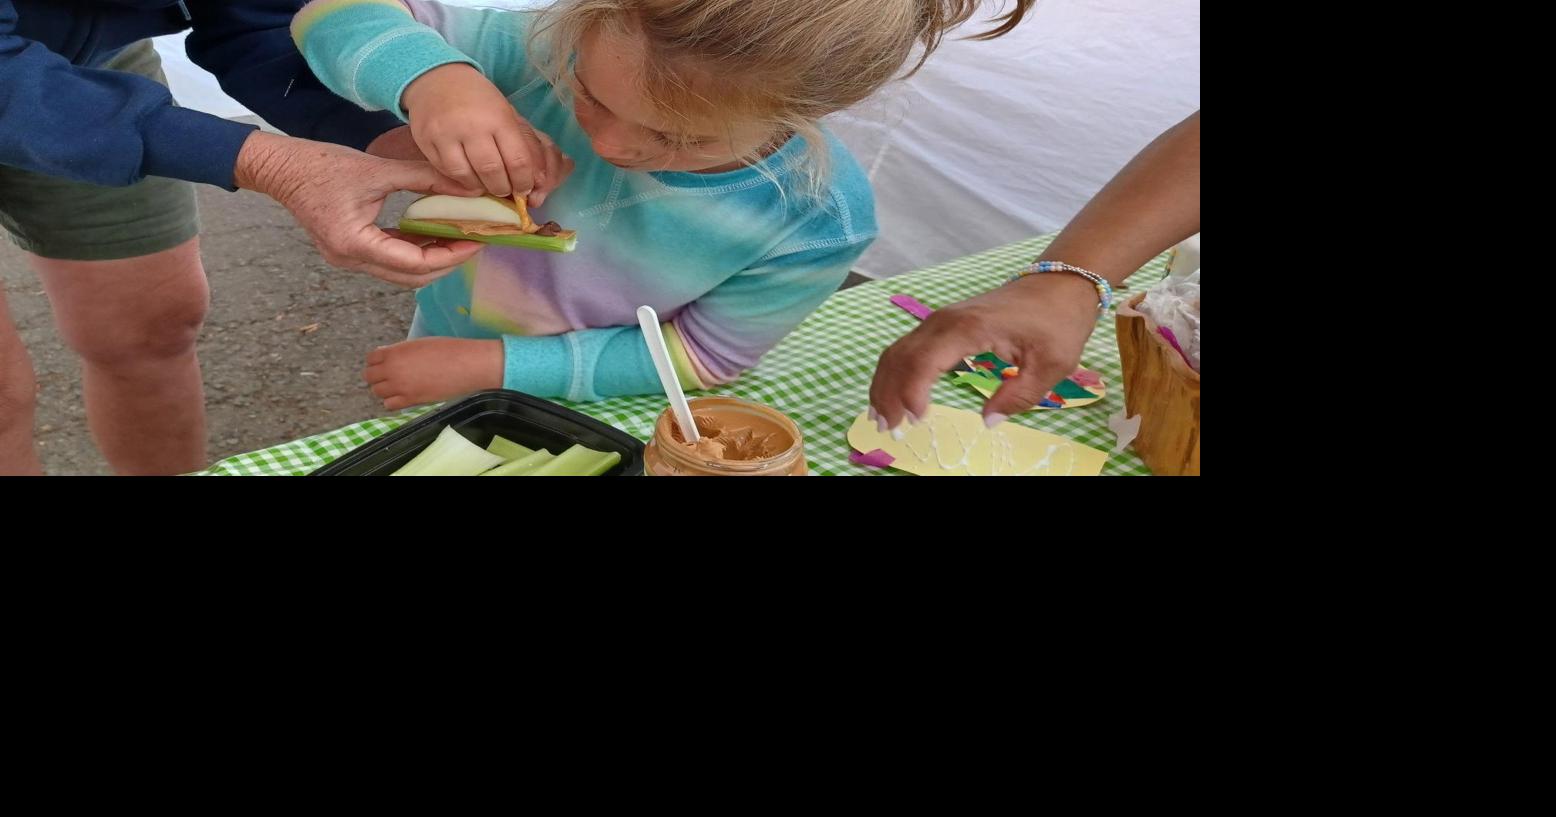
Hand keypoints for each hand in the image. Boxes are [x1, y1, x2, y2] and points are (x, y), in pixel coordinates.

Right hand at [234, 131, 484, 286]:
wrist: (280, 167)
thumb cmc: (322, 164)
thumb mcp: (378, 169)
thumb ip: (424, 178)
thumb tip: (466, 186)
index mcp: (356, 244)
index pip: (416, 264)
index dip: (452, 255)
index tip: (477, 239)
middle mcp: (351, 260)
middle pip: (412, 277)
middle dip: (447, 262)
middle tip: (475, 240)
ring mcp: (348, 260)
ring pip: (401, 273)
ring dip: (431, 259)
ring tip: (459, 237)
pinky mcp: (349, 251)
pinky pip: (388, 260)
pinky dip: (413, 250)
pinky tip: (432, 233)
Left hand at [364, 337, 503, 409]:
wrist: (466, 365)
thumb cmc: (448, 349)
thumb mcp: (420, 344)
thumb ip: (401, 351)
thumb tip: (389, 356)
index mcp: (395, 352)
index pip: (371, 358)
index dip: (376, 361)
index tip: (385, 363)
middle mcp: (393, 369)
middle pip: (369, 376)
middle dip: (377, 375)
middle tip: (389, 376)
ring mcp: (400, 386)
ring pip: (377, 392)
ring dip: (384, 389)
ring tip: (397, 387)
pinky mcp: (410, 400)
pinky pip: (389, 405)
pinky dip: (392, 402)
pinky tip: (403, 397)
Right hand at [401, 64, 573, 204]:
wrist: (438, 79)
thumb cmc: (480, 100)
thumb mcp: (507, 115)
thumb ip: (524, 146)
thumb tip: (540, 181)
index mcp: (499, 118)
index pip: (517, 161)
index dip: (524, 182)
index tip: (524, 189)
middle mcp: (472, 126)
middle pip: (492, 172)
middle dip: (503, 188)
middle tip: (505, 190)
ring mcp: (446, 134)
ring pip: (467, 176)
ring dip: (480, 187)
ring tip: (486, 185)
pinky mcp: (425, 140)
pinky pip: (445, 171)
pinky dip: (460, 180)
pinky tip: (468, 177)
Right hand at [869, 272, 1100, 428]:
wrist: (1059, 285)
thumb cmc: (1057, 322)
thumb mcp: (1050, 365)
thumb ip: (1018, 396)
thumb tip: (987, 421)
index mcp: (968, 329)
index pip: (923, 362)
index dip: (912, 394)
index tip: (916, 421)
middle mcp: (944, 321)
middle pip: (900, 358)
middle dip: (889, 396)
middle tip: (888, 430)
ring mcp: (940, 320)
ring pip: (897, 352)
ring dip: (885, 385)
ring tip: (882, 419)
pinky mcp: (943, 325)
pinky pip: (908, 349)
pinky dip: (895, 373)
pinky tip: (893, 396)